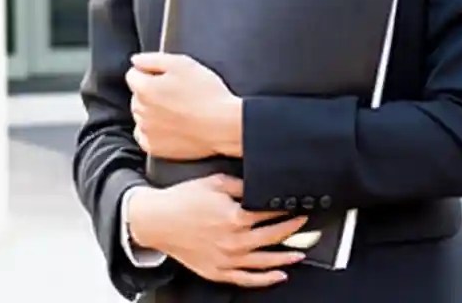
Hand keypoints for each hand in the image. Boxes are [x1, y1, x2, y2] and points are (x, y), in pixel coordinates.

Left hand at [127, 53, 242, 159]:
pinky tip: (170, 126)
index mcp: (144, 88)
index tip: (166, 77)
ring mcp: (146, 131)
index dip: (149, 72)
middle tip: (175, 93)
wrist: (223, 126)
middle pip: (137, 95)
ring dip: (151, 111)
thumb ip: (152, 59)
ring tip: (176, 110)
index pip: (133, 75)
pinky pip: (144, 135)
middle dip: (150, 92)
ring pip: (141, 115)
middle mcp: (140, 110)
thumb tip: (135, 61)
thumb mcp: (182, 64)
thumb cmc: (206, 93)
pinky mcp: (154, 147)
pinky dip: (153, 130)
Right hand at [127, 174, 307, 287]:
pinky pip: (247, 279)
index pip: (270, 212)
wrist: (157, 221)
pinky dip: (266, 279)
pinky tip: (279, 275)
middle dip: (292, 229)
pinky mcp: (218, 271)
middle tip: (304, 223)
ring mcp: (227, 259)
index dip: (286, 208)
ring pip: (265, 261)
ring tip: (301, 252)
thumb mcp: (214, 183)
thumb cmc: (182, 200)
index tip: (296, 205)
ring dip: (286, 257)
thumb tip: (260, 186)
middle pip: (273, 237)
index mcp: (235, 216)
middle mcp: (235, 240)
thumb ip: (241, 185)